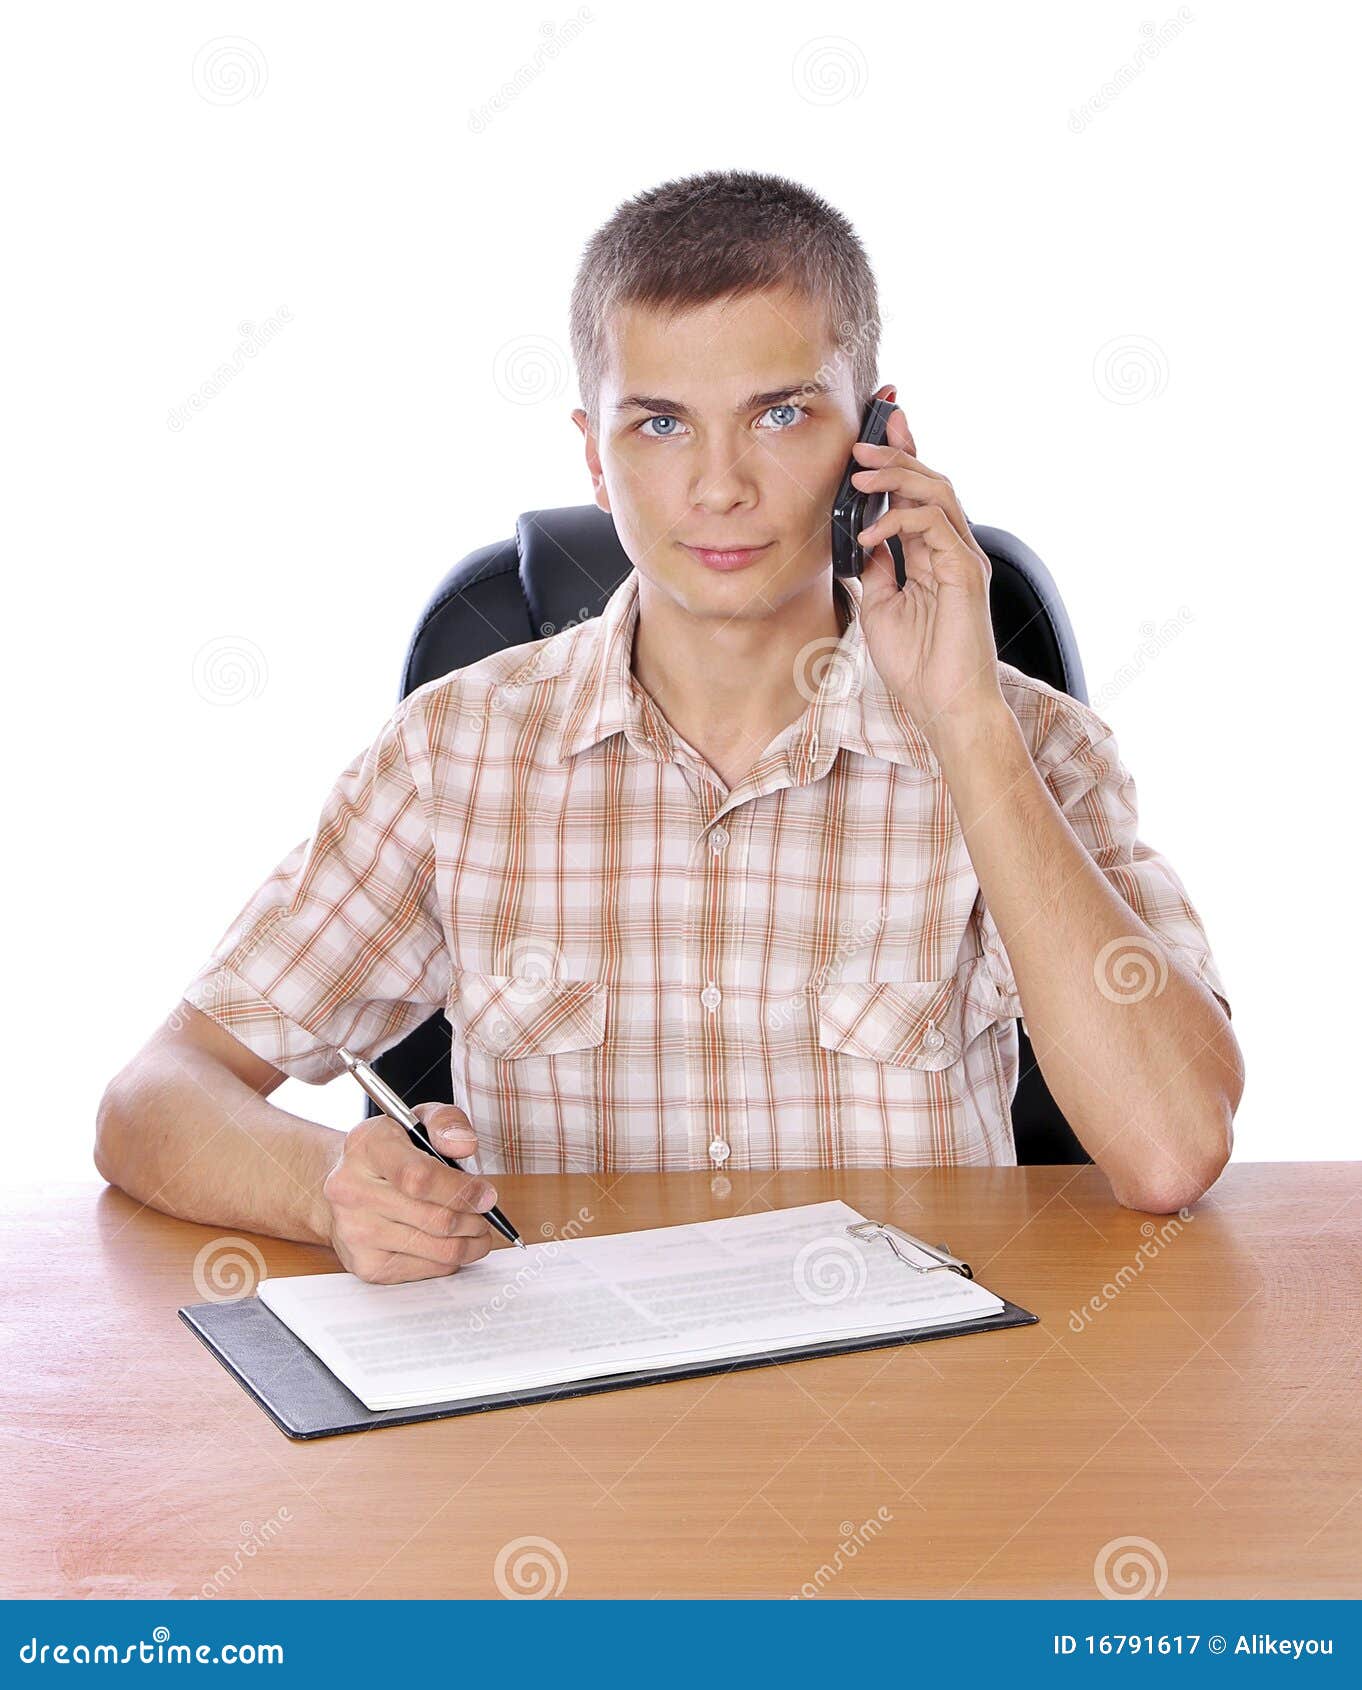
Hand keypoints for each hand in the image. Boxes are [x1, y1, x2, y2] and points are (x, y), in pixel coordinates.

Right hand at [321, 1103, 499, 1283]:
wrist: (347, 1186)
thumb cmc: (392, 1152)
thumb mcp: (417, 1120)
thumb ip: (446, 1122)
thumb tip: (465, 1145)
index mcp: (367, 1146)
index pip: (419, 1177)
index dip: (462, 1190)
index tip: (487, 1195)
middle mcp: (351, 1190)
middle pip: (435, 1218)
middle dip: (474, 1218)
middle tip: (486, 1213)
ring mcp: (354, 1231)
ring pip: (437, 1248)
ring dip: (470, 1242)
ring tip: (477, 1228)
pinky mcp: (365, 1264)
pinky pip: (427, 1269)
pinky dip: (450, 1260)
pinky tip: (451, 1243)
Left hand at [849, 405, 1005, 745]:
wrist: (944, 705)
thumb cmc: (917, 665)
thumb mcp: (880, 605)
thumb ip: (876, 567)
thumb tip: (862, 536)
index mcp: (933, 555)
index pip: (918, 496)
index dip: (902, 460)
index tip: (874, 435)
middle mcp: (953, 549)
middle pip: (930, 482)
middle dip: (897, 454)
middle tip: (860, 444)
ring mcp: (963, 557)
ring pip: (937, 492)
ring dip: (896, 476)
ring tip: (859, 474)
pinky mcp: (966, 570)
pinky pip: (933, 525)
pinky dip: (897, 521)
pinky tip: (869, 535)